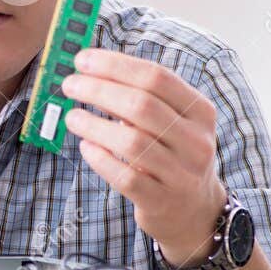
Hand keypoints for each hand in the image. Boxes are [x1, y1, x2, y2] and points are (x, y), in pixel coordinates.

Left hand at [59, 48, 225, 267]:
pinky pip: (125, 177)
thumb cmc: (172, 154)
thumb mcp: (173, 123)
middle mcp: (196, 141)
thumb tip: (90, 71)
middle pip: (142, 105)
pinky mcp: (161, 200)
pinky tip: (86, 146)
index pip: (157, 77)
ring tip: (72, 117)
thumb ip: (142, 98)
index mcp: (200, 111)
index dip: (115, 65)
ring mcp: (181, 173)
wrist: (195, 210)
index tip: (82, 59)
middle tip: (70, 85)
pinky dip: (100, 158)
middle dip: (99, 90)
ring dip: (94, 124)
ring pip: (132, 141)